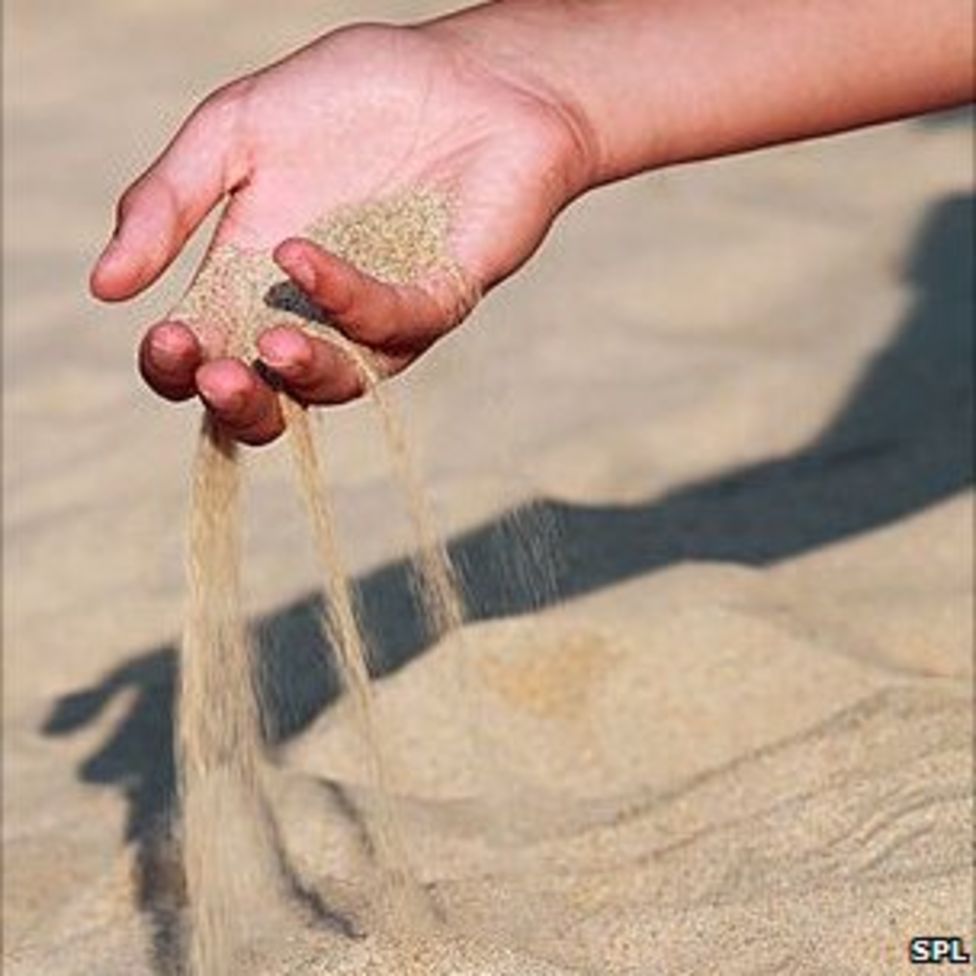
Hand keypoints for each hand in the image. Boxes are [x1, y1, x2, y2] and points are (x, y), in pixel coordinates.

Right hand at [90, 21, 591, 443]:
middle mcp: (315, 315)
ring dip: (301, 375)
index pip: (205, 357)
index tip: (166, 339)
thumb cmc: (350, 98)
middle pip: (270, 400)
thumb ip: (167, 202)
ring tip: (272, 344)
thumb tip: (104, 287)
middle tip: (213, 375)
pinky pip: (396, 321)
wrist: (458, 70)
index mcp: (253, 284)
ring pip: (338, 384)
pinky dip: (350, 300)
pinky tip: (304, 257)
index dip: (178, 369)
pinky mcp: (439, 297)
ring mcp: (380, 316)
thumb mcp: (233, 133)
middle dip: (239, 404)